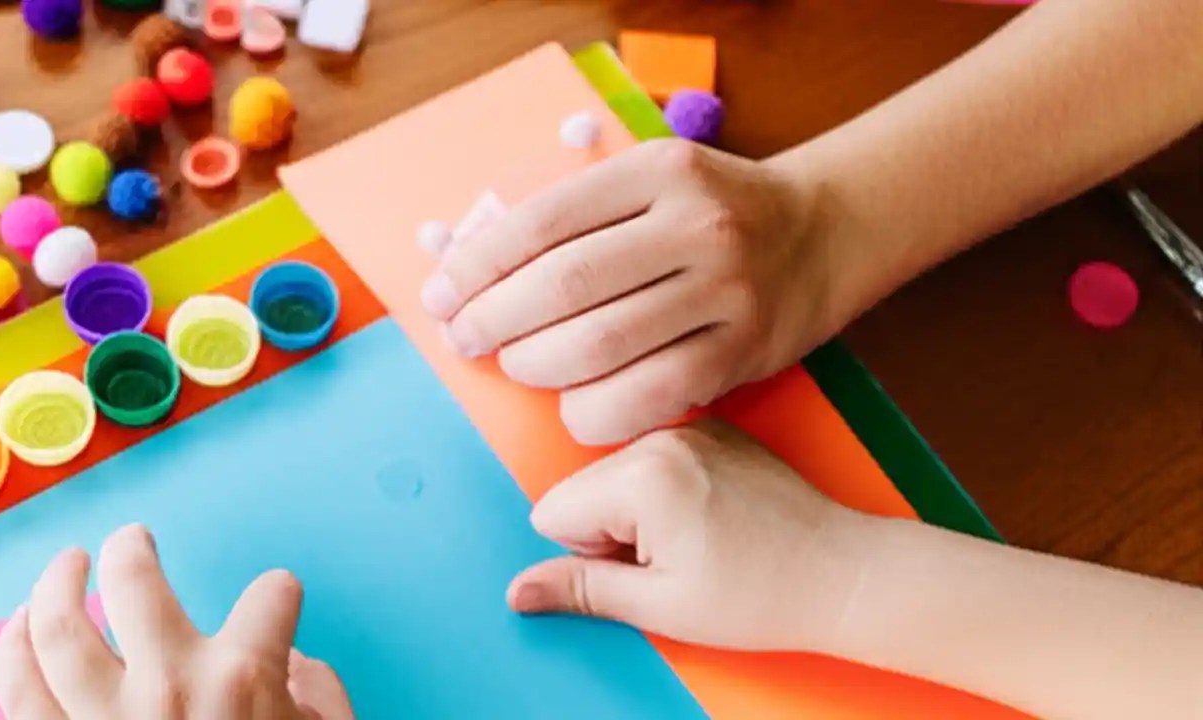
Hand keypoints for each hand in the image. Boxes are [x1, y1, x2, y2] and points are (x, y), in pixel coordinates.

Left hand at [0, 524, 354, 719]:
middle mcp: (168, 684)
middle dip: (133, 547)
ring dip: (55, 584)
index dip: (281, 595)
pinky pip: (15, 692)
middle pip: (135, 580)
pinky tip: (20, 629)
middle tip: (133, 538)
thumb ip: (322, 696)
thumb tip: (294, 667)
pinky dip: (11, 651)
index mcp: (243, 676)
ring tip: (66, 565)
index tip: (276, 602)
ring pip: (56, 627)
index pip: (271, 597)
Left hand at [420, 139, 837, 445]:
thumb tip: (470, 265)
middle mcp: (695, 225)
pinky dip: (594, 410)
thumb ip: (574, 214)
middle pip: (563, 285)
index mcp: (658, 170)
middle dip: (494, 321)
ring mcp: (724, 290)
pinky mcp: (741, 350)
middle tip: (465, 338)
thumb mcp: (649, 182)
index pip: (541, 221)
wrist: (820, 233)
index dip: (477, 266)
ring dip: (537, 366)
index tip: (440, 295)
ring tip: (516, 366)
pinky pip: (649, 395)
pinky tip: (574, 405)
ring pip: (601, 345)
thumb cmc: (709, 212)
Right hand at [507, 420, 870, 652]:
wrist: (843, 573)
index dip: (590, 553)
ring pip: (617, 471)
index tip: (645, 565)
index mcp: (643, 476)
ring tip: (698, 537)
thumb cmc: (761, 596)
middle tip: (675, 556)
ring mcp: (692, 426)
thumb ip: (580, 590)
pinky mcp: (715, 427)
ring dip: (639, 510)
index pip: (552, 511)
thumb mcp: (661, 606)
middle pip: (583, 486)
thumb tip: (517, 590)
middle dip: (611, 529)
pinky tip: (712, 515)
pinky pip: (656, 456)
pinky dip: (669, 488)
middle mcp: (662, 436)